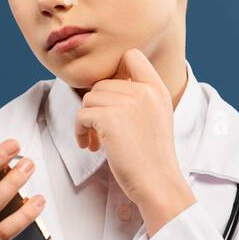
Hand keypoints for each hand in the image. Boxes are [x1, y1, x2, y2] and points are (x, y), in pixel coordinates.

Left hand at [73, 48, 195, 233]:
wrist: (158, 183)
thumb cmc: (153, 156)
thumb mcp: (156, 117)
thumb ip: (138, 97)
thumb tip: (105, 86)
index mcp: (157, 88)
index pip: (132, 56)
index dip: (116, 71)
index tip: (112, 97)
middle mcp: (144, 91)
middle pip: (102, 83)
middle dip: (97, 107)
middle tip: (99, 131)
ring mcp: (127, 103)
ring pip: (89, 99)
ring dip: (87, 120)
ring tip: (95, 141)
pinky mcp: (109, 118)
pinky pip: (82, 115)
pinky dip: (80, 131)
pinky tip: (90, 146)